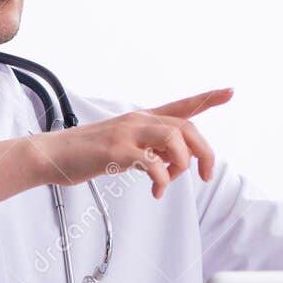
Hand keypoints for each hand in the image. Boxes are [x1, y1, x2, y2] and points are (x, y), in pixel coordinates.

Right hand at [35, 89, 232, 198]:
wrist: (51, 155)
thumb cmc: (86, 154)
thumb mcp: (123, 146)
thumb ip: (148, 149)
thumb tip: (171, 162)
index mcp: (140, 119)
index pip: (181, 106)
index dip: (207, 99)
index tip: (230, 91)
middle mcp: (137, 120)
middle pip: (185, 127)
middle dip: (204, 152)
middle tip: (205, 175)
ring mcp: (127, 134)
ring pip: (174, 139)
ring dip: (182, 164)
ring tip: (171, 182)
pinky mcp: (116, 151)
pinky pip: (152, 163)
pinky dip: (162, 180)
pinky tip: (156, 191)